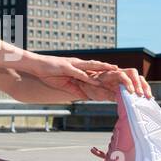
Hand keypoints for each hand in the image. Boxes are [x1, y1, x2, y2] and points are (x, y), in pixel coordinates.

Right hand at [26, 55, 153, 99]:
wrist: (35, 65)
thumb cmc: (48, 73)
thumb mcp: (64, 84)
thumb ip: (76, 88)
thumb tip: (85, 96)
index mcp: (79, 69)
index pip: (96, 73)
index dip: (108, 76)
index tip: (118, 81)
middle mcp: (79, 65)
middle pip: (98, 68)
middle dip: (111, 70)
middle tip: (124, 73)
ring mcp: (73, 65)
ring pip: (92, 67)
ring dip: (104, 68)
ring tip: (116, 70)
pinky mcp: (66, 67)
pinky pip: (79, 73)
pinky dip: (88, 76)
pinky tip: (96, 79)